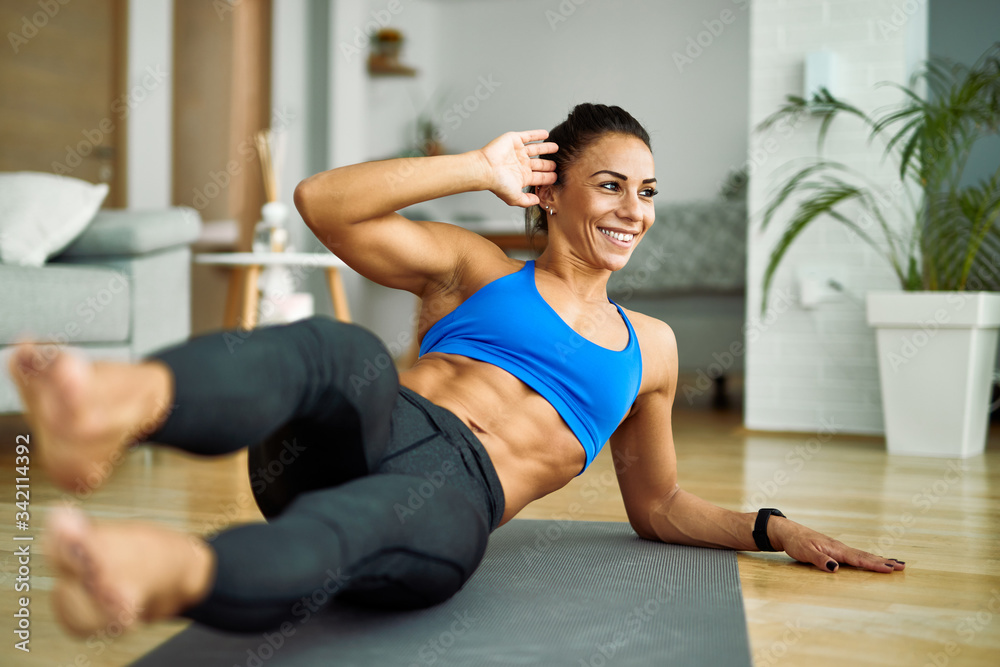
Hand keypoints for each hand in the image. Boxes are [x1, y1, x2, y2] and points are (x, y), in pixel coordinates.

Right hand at [477, 130, 557, 207]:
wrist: (486, 169)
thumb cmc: (498, 183)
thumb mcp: (515, 198)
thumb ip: (527, 201)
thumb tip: (538, 201)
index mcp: (522, 177)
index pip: (539, 177)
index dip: (548, 177)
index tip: (556, 177)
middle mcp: (520, 164)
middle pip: (539, 164)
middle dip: (548, 165)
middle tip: (557, 164)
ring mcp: (518, 152)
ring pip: (536, 149)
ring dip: (546, 148)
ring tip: (556, 148)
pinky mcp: (514, 140)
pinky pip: (528, 136)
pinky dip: (537, 134)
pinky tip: (546, 134)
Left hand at [770, 517, 905, 573]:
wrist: (787, 532)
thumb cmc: (796, 542)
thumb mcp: (805, 552)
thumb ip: (820, 560)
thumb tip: (836, 568)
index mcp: (835, 548)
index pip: (858, 558)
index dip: (874, 565)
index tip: (890, 569)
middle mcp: (840, 547)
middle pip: (865, 555)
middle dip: (883, 562)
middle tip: (902, 566)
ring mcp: (839, 547)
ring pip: (863, 554)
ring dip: (879, 559)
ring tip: (895, 563)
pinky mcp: (835, 549)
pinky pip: (856, 554)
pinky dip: (867, 557)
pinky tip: (872, 560)